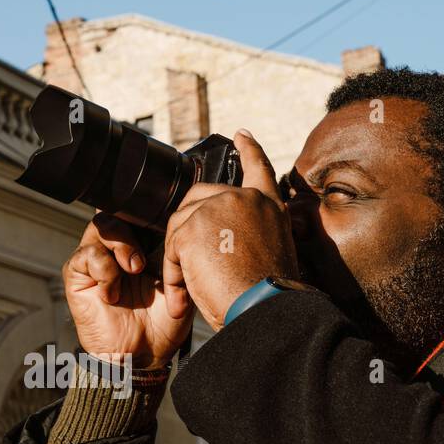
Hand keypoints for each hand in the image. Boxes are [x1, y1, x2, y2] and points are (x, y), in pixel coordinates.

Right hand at [62, 213, 194, 368]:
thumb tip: (177, 222)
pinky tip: (113, 292)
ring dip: (121, 244)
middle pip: (119, 212)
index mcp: (143, 246)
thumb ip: (175, 250)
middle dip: (136, 226)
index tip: (165, 227)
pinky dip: (103, 270)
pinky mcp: (78, 277)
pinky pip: (85, 256)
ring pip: (100, 225)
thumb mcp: (180, 280)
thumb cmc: (165, 322)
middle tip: (148, 255)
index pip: (139, 214)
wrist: (145, 355)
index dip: (149, 214)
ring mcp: (96, 261)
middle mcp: (118, 250)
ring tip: (134, 269)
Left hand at [163, 130, 300, 331]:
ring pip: (180, 226)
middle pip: (199, 198)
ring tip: (191, 291)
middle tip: (190, 262)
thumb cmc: (269, 295)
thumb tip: (231, 235)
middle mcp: (244, 199)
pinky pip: (171, 249)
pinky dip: (174, 275)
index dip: (249, 150)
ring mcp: (217, 207)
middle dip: (188, 228)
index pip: (258, 167)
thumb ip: (253, 232)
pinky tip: (184, 296)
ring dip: (180, 260)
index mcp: (267, 205)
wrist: (265, 307)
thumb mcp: (273, 252)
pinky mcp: (193, 227)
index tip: (242, 136)